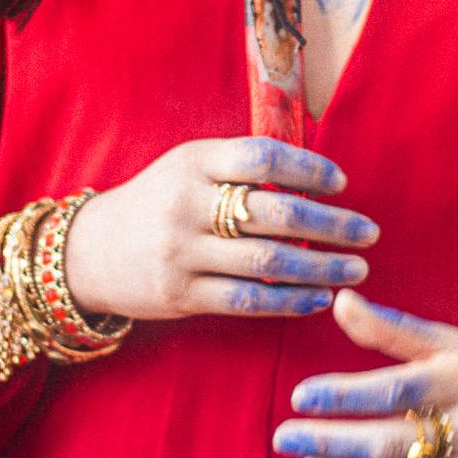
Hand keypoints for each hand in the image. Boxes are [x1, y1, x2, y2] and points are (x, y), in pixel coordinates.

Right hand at [60, 137, 377, 324]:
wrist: (88, 252)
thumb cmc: (156, 202)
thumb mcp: (187, 166)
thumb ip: (239, 166)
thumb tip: (314, 172)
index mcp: (194, 161)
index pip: (263, 157)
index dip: (309, 168)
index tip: (342, 183)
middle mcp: (187, 204)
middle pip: (275, 213)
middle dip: (332, 224)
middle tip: (369, 233)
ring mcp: (182, 252)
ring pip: (267, 262)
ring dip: (320, 267)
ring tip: (356, 268)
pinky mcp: (180, 295)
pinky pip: (246, 300)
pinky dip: (288, 301)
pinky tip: (317, 299)